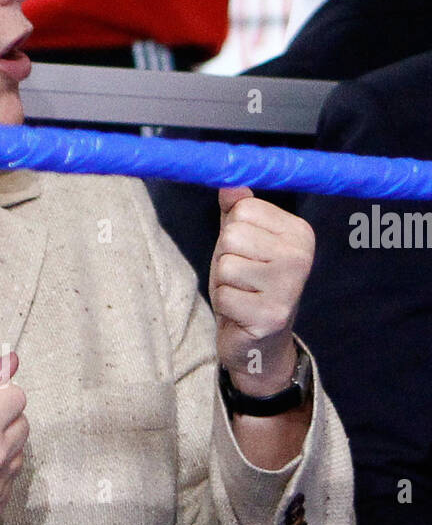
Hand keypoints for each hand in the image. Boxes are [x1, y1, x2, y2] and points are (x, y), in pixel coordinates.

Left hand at [209, 187, 314, 393]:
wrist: (258, 341)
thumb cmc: (248, 285)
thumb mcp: (242, 243)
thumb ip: (236, 211)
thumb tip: (230, 182)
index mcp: (299, 233)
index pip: (243, 209)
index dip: (233, 231)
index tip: (248, 253)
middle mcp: (300, 257)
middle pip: (232, 237)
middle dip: (225, 258)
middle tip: (241, 278)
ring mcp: (288, 287)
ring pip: (225, 266)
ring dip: (224, 284)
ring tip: (241, 294)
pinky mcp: (270, 316)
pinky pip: (224, 296)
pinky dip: (225, 306)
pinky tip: (241, 313)